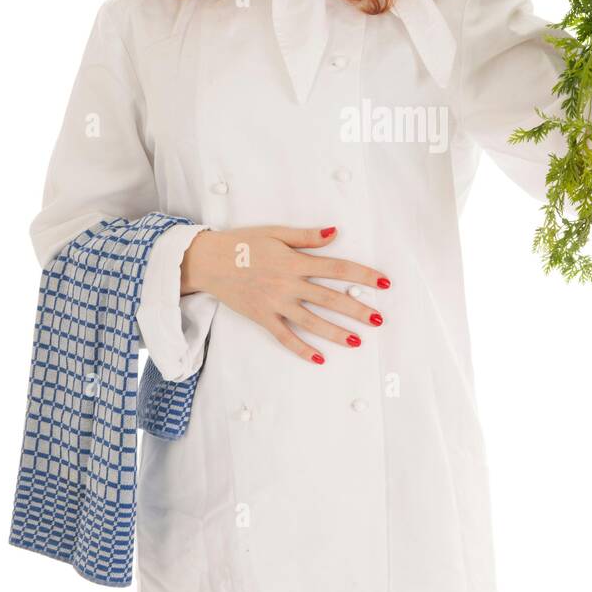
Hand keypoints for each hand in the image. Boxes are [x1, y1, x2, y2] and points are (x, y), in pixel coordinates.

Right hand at [181, 224, 389, 364]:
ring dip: (336, 332)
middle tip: (378, 319)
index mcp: (295, 261)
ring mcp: (275, 304)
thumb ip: (306, 237)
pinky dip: (302, 349)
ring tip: (358, 341)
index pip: (337, 269)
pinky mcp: (262, 318)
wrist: (208, 261)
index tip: (383, 282)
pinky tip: (320, 359)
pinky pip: (285, 337)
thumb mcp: (275, 233)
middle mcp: (288, 284)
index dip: (362, 275)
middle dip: (357, 309)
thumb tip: (335, 232)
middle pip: (330, 298)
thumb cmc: (243, 243)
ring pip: (312, 321)